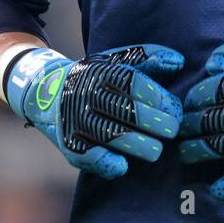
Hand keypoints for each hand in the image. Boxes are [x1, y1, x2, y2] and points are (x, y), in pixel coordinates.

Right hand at [5, 43, 183, 177]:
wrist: (45, 92)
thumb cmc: (94, 77)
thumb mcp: (116, 60)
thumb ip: (148, 58)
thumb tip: (178, 62)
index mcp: (101, 72)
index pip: (135, 84)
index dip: (160, 98)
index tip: (175, 109)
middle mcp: (86, 95)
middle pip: (129, 112)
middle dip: (158, 124)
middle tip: (172, 130)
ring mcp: (76, 120)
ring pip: (113, 136)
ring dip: (141, 146)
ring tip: (155, 149)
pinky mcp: (69, 144)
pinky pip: (90, 157)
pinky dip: (108, 163)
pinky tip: (123, 164)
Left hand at [179, 39, 223, 201]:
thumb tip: (211, 64)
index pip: (209, 93)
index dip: (193, 98)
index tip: (187, 103)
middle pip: (209, 122)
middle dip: (188, 125)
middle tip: (180, 127)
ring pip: (220, 148)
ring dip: (196, 152)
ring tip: (185, 152)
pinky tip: (215, 189)